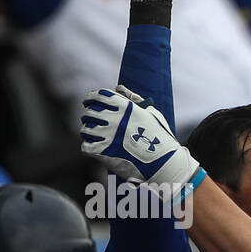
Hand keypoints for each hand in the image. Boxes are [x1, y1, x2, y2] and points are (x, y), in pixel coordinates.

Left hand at [80, 85, 200, 190]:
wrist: (165, 163)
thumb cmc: (161, 138)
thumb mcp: (152, 114)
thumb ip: (134, 99)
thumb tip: (119, 87)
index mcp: (125, 106)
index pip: (99, 95)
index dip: (91, 97)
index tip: (88, 101)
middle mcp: (114, 118)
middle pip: (90, 112)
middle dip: (88, 116)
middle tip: (90, 120)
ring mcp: (108, 135)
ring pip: (85, 129)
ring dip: (88, 132)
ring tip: (94, 135)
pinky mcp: (104, 151)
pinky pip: (86, 146)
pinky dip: (90, 147)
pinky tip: (96, 147)